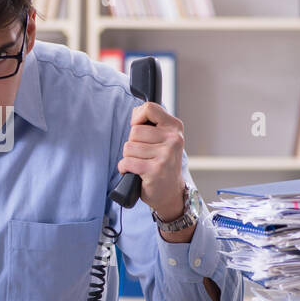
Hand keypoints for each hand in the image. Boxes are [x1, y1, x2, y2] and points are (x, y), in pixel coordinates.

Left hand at [116, 101, 186, 220]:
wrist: (171, 192)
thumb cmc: (162, 163)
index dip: (137, 118)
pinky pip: (126, 162)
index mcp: (175, 128)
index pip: (149, 108)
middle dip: (133, 144)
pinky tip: (135, 172)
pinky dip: (125, 168)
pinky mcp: (155, 170)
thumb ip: (151, 123)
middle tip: (144, 155)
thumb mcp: (163, 138)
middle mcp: (173, 140)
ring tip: (142, 164)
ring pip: (129, 147)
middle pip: (134, 131)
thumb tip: (135, 113)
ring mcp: (165, 155)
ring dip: (129, 157)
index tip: (139, 129)